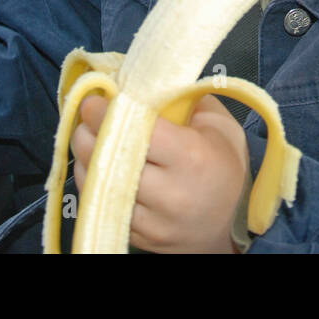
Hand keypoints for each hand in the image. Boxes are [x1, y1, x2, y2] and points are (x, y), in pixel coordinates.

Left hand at [72, 93, 247, 252]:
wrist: (234, 219)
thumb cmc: (225, 162)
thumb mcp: (216, 121)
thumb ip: (179, 99)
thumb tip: (137, 80)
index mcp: (191, 157)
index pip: (134, 130)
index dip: (106, 112)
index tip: (95, 99)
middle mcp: (171, 194)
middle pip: (108, 160)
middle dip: (87, 133)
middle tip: (86, 116)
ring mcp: (154, 222)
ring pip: (97, 186)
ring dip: (84, 158)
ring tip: (89, 139)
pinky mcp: (140, 238)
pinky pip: (101, 207)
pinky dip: (93, 183)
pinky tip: (98, 166)